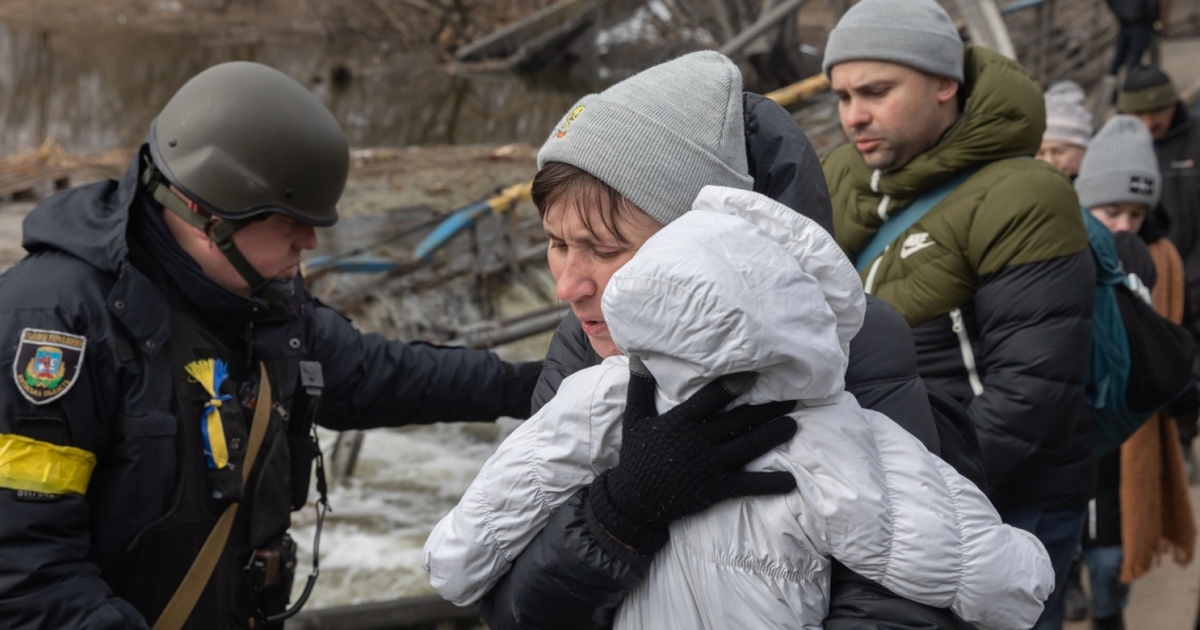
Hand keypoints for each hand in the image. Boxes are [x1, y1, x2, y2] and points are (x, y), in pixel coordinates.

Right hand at [586, 357, 797, 553]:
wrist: (634, 502)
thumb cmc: (636, 457)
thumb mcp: (635, 419)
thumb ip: (640, 387)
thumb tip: (638, 356)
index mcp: (681, 422)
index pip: (711, 398)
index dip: (734, 385)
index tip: (756, 373)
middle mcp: (699, 441)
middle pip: (740, 419)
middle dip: (767, 407)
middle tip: (792, 395)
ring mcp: (711, 466)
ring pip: (750, 446)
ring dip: (774, 435)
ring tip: (793, 424)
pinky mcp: (717, 489)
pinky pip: (749, 485)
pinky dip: (770, 484)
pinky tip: (791, 481)